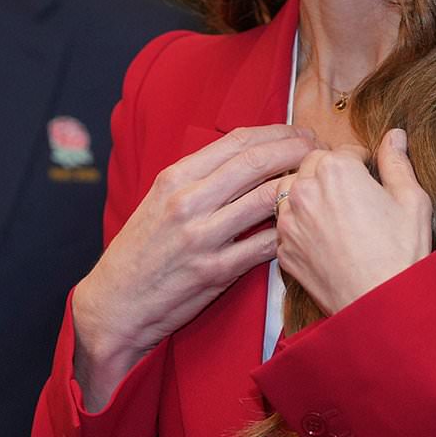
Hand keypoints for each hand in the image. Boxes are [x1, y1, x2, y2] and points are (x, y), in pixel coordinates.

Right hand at [73, 124, 318, 410]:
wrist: (115, 303)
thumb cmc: (143, 250)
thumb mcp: (160, 201)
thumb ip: (199, 178)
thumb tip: (249, 154)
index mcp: (174, 179)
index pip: (237, 142)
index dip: (278, 132)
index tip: (301, 133)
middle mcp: (187, 202)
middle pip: (257, 163)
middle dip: (297, 151)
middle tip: (320, 151)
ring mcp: (202, 237)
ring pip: (267, 199)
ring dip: (300, 188)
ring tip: (318, 185)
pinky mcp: (216, 271)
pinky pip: (267, 244)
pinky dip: (289, 231)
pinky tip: (303, 226)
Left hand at [272, 129, 431, 315]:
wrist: (381, 302)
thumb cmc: (401, 252)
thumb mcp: (412, 198)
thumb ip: (397, 161)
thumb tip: (395, 135)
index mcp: (336, 170)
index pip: (344, 150)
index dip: (362, 162)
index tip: (371, 178)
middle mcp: (305, 189)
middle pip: (312, 164)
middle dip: (332, 173)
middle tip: (355, 195)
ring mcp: (289, 220)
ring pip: (291, 190)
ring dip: (309, 193)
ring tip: (334, 211)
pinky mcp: (283, 248)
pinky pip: (287, 224)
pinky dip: (301, 224)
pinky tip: (325, 237)